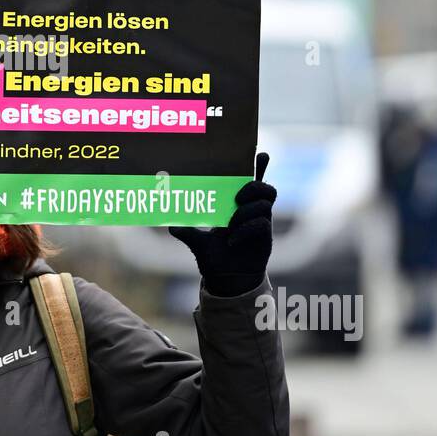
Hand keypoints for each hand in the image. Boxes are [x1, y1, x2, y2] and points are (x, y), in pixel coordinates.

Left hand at [169, 152, 275, 296]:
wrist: (226, 281)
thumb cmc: (214, 258)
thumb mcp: (197, 244)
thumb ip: (187, 232)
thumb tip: (171, 226)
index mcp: (236, 206)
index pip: (251, 181)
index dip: (259, 167)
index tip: (261, 154)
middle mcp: (251, 211)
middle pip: (265, 188)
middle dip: (253, 187)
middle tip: (237, 196)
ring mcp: (260, 223)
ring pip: (264, 205)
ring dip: (246, 211)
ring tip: (230, 224)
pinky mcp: (264, 237)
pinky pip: (261, 224)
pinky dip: (245, 230)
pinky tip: (232, 240)